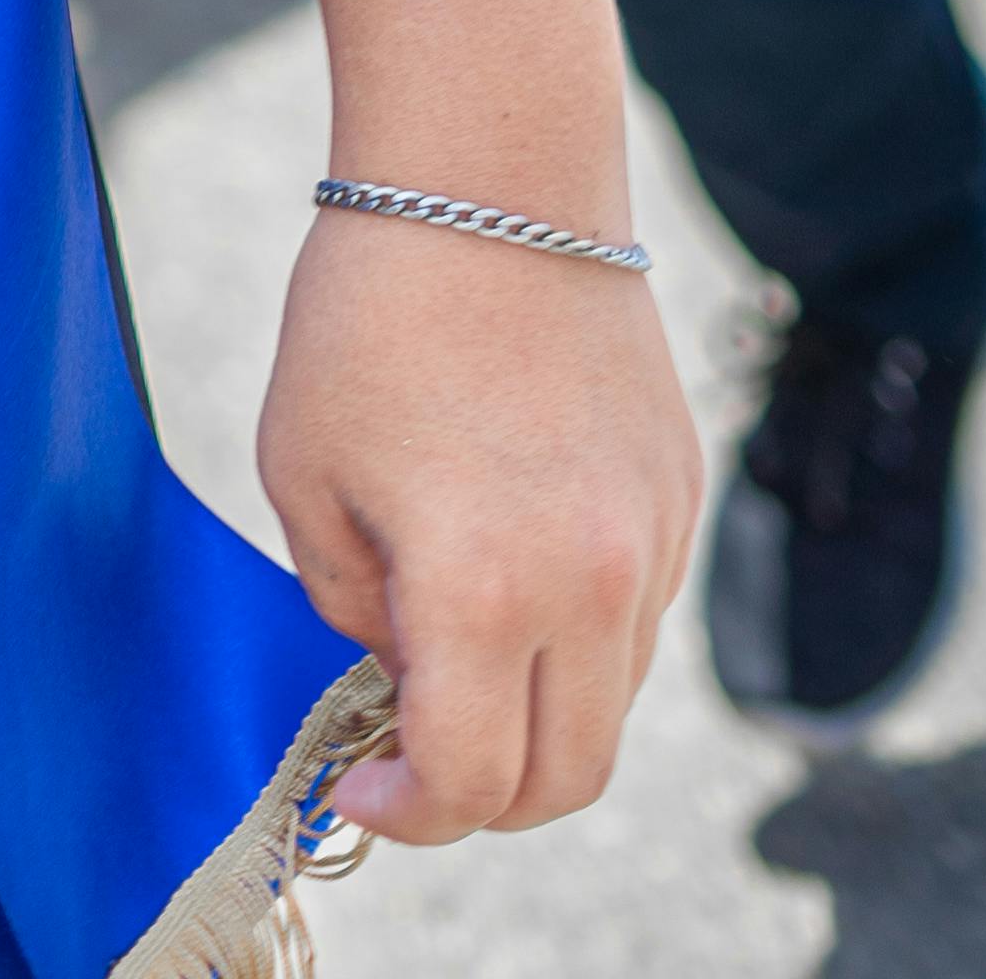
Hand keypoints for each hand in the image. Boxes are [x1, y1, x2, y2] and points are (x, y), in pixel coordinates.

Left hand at [259, 205, 698, 839]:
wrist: (490, 173)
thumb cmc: (368, 311)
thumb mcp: (303, 469)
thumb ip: (350, 603)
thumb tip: (399, 669)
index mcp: (484, 588)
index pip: (468, 782)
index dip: (404, 813)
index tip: (355, 792)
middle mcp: (593, 586)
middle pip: (563, 780)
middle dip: (480, 799)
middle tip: (409, 757)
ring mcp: (653, 544)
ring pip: (609, 706)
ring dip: (533, 713)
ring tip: (448, 639)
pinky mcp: (682, 496)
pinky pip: (637, 619)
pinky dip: (575, 634)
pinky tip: (506, 557)